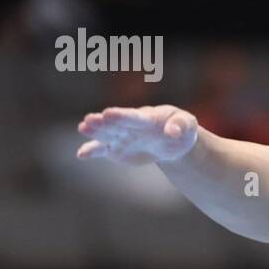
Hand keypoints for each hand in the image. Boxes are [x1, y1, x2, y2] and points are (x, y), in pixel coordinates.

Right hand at [76, 105, 199, 165]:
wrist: (172, 140)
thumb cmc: (181, 128)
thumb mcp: (187, 124)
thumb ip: (180, 126)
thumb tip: (172, 133)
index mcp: (147, 118)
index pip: (133, 117)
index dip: (121, 116)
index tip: (109, 113)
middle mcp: (129, 126)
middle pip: (115, 124)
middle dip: (103, 122)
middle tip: (89, 119)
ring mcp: (121, 137)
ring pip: (105, 135)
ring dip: (94, 132)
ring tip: (83, 128)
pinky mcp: (115, 149)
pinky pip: (101, 150)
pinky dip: (91, 151)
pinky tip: (81, 155)